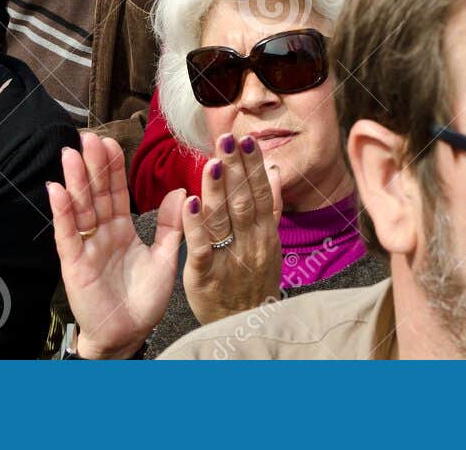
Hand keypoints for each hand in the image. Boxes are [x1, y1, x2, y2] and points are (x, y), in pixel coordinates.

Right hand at [48, 134, 183, 359]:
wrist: (129, 335)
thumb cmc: (143, 300)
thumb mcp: (164, 258)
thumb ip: (170, 226)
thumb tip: (181, 191)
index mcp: (122, 230)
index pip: (116, 192)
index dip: (113, 168)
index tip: (112, 142)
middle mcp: (101, 234)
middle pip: (95, 193)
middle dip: (92, 165)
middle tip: (89, 136)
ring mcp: (86, 247)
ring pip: (80, 208)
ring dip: (74, 180)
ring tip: (71, 153)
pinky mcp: (74, 264)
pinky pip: (67, 234)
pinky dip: (61, 212)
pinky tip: (56, 190)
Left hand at [181, 135, 284, 325]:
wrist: (242, 327)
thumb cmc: (254, 282)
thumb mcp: (270, 245)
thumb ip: (270, 208)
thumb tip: (275, 171)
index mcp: (264, 234)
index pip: (259, 193)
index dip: (253, 166)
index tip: (246, 139)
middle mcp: (250, 244)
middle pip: (243, 201)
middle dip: (236, 169)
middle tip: (229, 139)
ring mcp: (229, 260)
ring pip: (223, 220)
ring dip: (218, 189)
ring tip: (213, 161)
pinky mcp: (206, 277)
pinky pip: (202, 248)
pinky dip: (196, 224)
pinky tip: (190, 201)